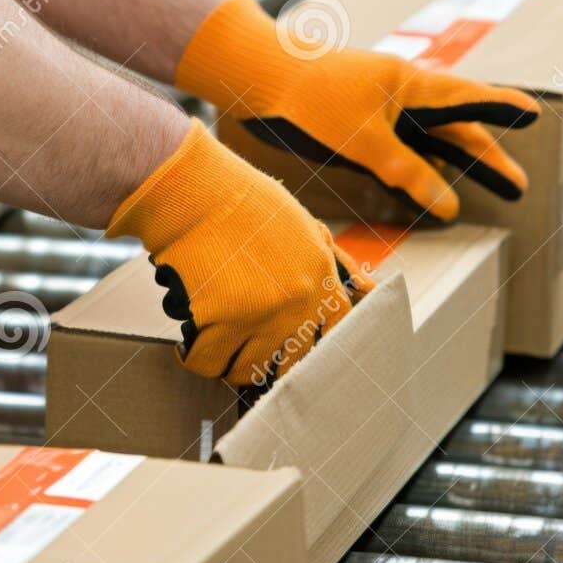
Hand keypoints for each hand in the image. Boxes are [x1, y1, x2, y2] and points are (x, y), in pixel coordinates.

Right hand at [107, 120, 372, 387]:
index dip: (316, 347)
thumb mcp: (304, 224)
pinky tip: (192, 342)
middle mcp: (297, 303)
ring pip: (249, 371)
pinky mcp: (220, 321)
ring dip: (231, 364)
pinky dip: (197, 357)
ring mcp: (259, 315)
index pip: (337, 334)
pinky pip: (208, 363)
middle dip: (271, 362)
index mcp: (320, 277)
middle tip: (248, 349)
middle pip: (293, 363)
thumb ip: (336, 260)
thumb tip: (370, 289)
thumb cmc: (245, 203)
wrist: (197, 190)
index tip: (295, 349)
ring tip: (217, 342)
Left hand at [176, 0, 539, 221]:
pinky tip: (427, 185)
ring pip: (429, 139)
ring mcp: (380, 109)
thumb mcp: (365, 141)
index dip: (502, 111)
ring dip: (456, 163)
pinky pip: (401, 148)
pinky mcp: (358, 125)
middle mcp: (401, 95)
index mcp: (411, 85)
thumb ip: (408, 173)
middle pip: (455, 128)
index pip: (468, 101)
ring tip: (488, 185)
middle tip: (518, 183)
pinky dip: (420, 166)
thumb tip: (450, 204)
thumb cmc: (310, 99)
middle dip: (488, 156)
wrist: (256, 77)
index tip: (534, 115)